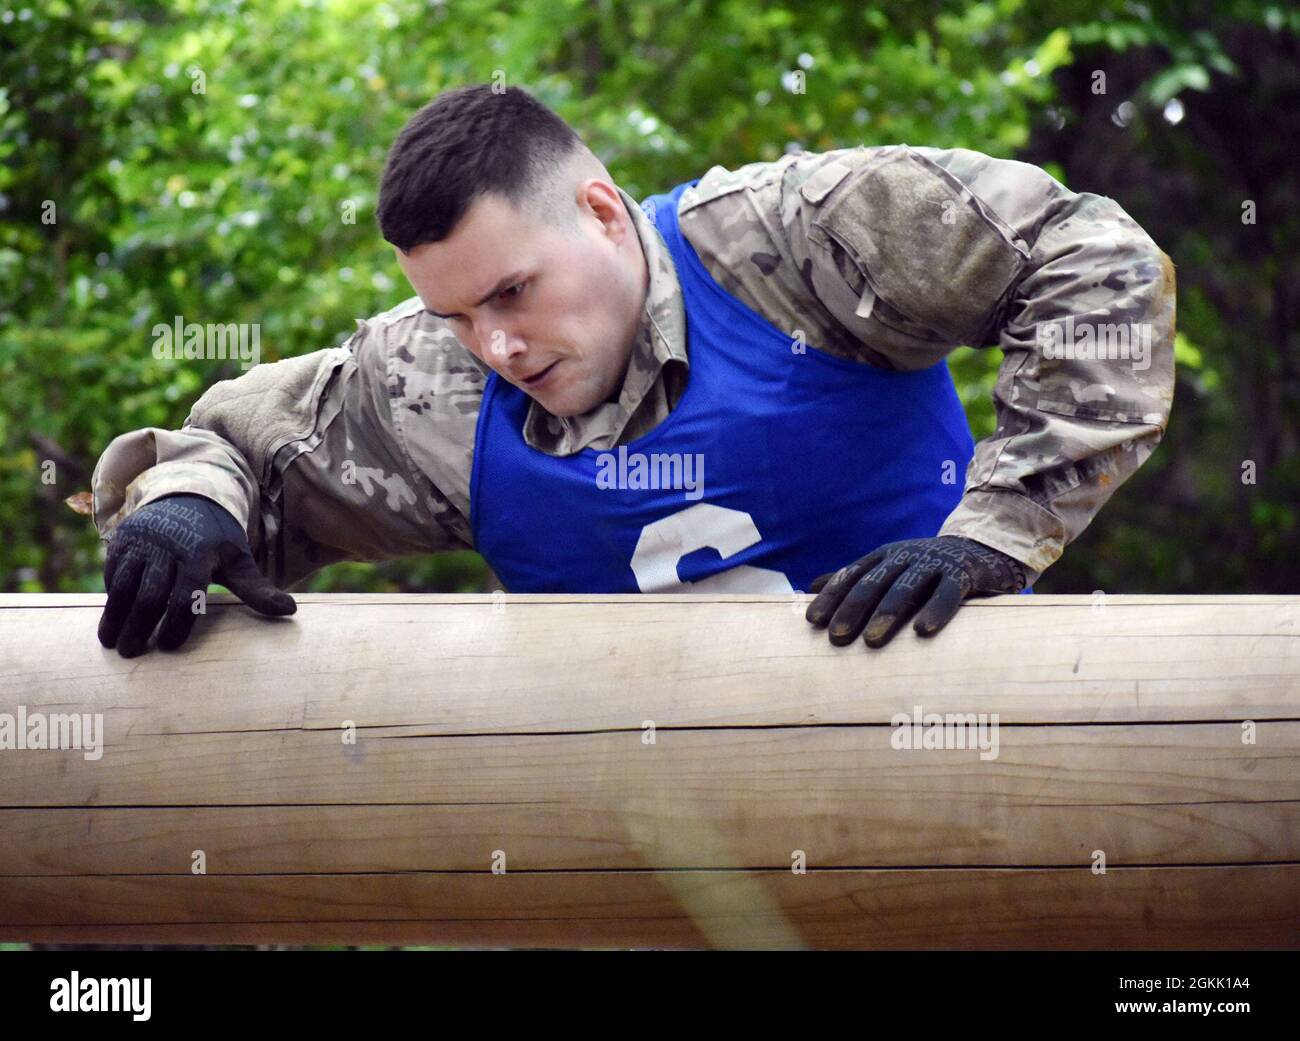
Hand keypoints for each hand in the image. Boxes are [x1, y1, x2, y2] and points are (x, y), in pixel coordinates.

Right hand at [98, 493, 295, 657]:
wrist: (188, 495)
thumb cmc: (216, 539)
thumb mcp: (238, 559)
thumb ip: (257, 588)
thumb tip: (290, 611)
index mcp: (200, 553)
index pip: (186, 594)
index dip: (176, 623)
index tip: (168, 647)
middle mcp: (167, 546)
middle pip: (150, 593)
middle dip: (140, 625)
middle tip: (133, 653)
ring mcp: (141, 542)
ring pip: (123, 584)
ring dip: (115, 615)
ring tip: (111, 644)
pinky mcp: (121, 540)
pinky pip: (111, 572)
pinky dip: (110, 596)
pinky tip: (112, 620)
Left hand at [805, 535, 1024, 647]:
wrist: (979, 550)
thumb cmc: (924, 568)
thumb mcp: (888, 568)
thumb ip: (854, 577)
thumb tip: (812, 587)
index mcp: (884, 556)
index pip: (852, 575)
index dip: (832, 597)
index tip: (813, 621)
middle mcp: (905, 556)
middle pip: (873, 582)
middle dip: (852, 609)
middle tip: (836, 637)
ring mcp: (933, 563)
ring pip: (906, 587)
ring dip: (886, 613)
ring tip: (870, 640)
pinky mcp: (962, 573)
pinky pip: (948, 593)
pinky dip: (935, 610)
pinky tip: (922, 631)